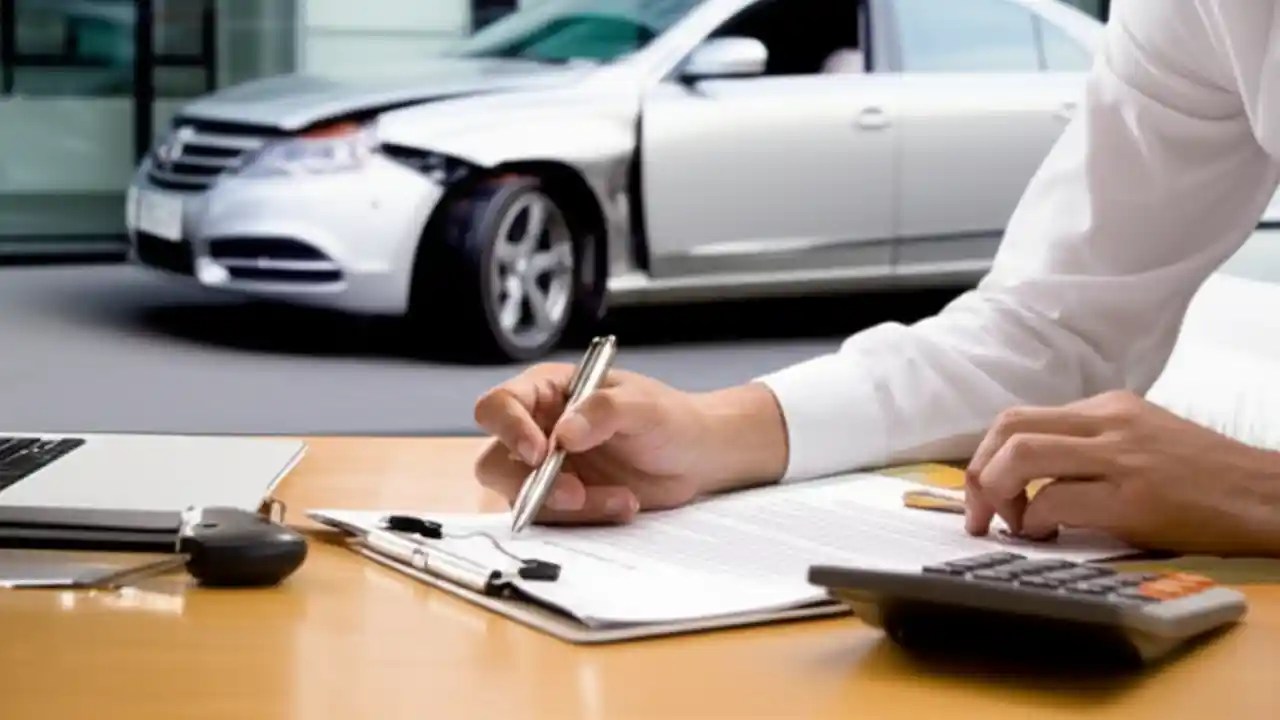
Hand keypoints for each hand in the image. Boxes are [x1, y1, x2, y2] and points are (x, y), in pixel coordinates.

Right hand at [472, 364, 787, 524]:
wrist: (696, 457)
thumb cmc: (669, 417)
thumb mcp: (642, 406)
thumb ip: (603, 411)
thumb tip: (564, 434)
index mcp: (548, 391)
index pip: (499, 405)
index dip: (508, 429)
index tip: (540, 453)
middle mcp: (538, 430)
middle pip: (495, 462)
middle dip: (530, 485)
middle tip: (575, 493)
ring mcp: (548, 471)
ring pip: (524, 499)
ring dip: (569, 508)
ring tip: (622, 498)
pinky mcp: (564, 502)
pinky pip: (554, 520)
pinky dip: (587, 518)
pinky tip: (623, 503)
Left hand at [965, 390, 1279, 555]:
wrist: (1267, 495)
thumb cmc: (1203, 478)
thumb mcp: (1140, 440)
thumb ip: (1087, 447)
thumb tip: (1024, 479)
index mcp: (1106, 408)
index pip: (1018, 418)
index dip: (985, 458)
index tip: (982, 492)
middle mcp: (1108, 422)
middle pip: (1007, 428)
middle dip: (977, 473)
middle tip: (980, 515)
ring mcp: (1120, 456)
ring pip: (1021, 456)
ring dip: (996, 494)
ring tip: (1010, 526)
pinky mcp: (1134, 497)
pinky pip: (1056, 500)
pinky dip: (1034, 521)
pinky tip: (1046, 537)